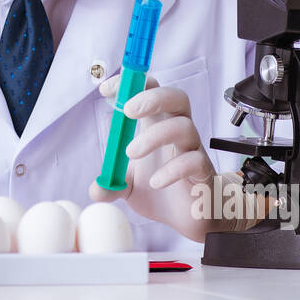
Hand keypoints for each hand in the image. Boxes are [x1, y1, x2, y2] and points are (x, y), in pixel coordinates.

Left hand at [87, 73, 262, 241]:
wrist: (192, 216)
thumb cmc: (163, 189)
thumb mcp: (129, 187)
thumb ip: (111, 185)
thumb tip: (95, 190)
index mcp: (157, 125)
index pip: (150, 91)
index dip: (130, 83)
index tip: (105, 90)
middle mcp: (177, 131)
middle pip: (175, 97)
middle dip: (152, 97)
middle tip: (128, 111)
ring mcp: (193, 149)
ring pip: (184, 126)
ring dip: (155, 136)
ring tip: (131, 153)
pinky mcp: (204, 171)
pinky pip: (194, 161)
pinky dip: (172, 169)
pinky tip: (156, 182)